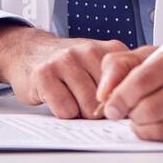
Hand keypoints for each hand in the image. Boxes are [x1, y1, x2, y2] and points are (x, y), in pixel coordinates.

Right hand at [0, 21, 129, 118]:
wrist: (30, 50)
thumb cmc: (69, 64)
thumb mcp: (100, 64)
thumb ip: (120, 81)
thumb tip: (133, 111)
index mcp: (110, 50)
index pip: (129, 88)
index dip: (121, 104)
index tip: (114, 107)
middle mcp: (89, 51)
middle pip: (108, 103)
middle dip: (98, 112)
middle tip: (85, 101)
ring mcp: (66, 61)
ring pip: (87, 108)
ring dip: (79, 112)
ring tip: (70, 97)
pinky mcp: (44, 74)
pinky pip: (64, 109)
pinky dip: (61, 112)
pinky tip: (56, 97)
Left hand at [95, 44, 162, 141]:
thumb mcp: (159, 54)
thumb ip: (123, 65)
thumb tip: (103, 91)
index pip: (143, 79)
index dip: (120, 97)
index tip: (110, 107)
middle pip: (151, 108)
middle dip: (132, 116)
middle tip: (129, 114)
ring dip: (146, 129)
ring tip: (144, 120)